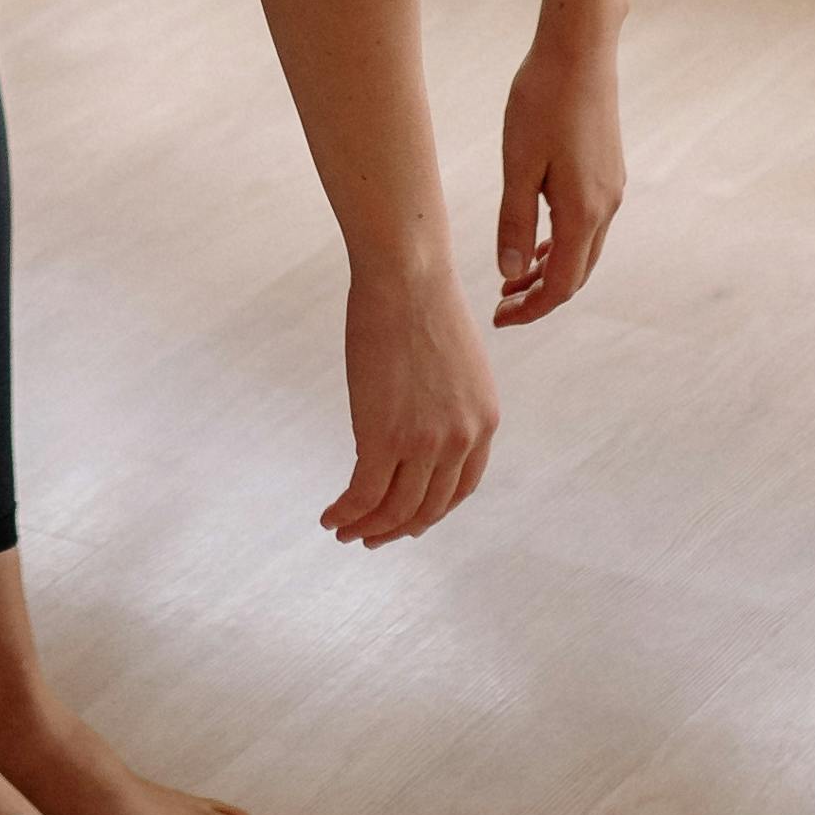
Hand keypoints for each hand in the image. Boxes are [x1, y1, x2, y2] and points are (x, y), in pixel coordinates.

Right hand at [320, 257, 499, 544]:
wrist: (406, 277)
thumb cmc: (421, 305)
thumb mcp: (451, 364)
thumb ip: (442, 405)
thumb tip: (406, 430)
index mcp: (484, 421)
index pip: (461, 488)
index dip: (432, 511)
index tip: (407, 519)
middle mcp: (461, 439)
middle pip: (429, 507)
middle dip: (398, 528)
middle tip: (371, 537)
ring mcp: (425, 442)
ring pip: (395, 508)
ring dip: (368, 528)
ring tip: (344, 531)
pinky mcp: (384, 437)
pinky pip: (363, 494)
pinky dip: (345, 513)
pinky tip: (330, 518)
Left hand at [490, 38, 625, 327]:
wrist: (580, 50)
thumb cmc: (542, 101)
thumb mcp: (518, 164)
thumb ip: (514, 222)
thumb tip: (511, 274)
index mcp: (582, 211)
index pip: (561, 285)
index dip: (531, 309)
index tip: (499, 318)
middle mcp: (605, 206)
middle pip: (577, 274)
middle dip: (540, 295)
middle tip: (501, 305)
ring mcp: (611, 188)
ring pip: (584, 249)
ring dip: (551, 270)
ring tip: (513, 278)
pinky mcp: (608, 171)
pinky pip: (588, 225)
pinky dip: (563, 243)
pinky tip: (538, 240)